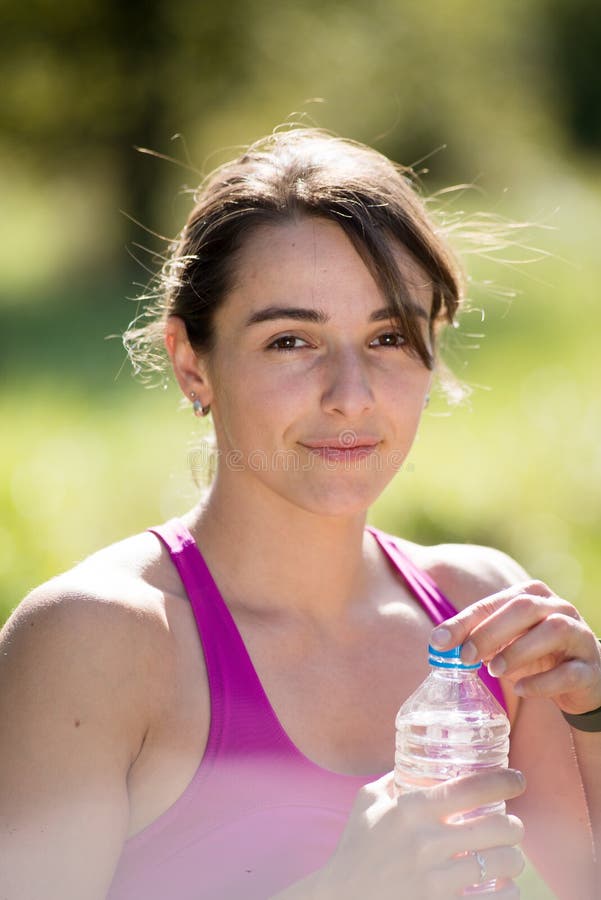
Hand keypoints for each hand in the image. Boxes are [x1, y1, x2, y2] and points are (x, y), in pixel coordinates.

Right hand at [316, 769, 524, 899]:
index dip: (503, 780)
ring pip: (502, 863)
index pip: (471, 787)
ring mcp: (436, 880)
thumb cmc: (356, 847)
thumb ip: (395, 780)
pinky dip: (508, 892)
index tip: (517, 779)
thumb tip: (420, 760)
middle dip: (515, 825)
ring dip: (514, 858)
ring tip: (509, 855)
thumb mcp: (368, 802)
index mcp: (412, 810)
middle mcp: (427, 843)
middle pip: (498, 827)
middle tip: (513, 824)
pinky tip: (504, 886)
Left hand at [431, 580, 600, 716]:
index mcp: (533, 595)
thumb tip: (438, 642)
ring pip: (553, 631)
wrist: (581, 679)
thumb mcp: (506, 641)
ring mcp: (579, 636)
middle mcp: (559, 608)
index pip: (495, 602)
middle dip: (490, 631)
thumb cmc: (536, 653)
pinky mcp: (590, 668)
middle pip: (524, 608)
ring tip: (495, 671)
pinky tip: (521, 689)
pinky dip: (543, 682)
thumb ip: (477, 637)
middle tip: (466, 657)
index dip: (465, 620)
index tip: (439, 641)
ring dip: (519, 651)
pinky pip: (569, 672)